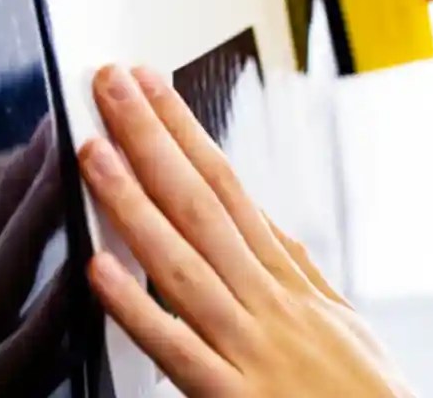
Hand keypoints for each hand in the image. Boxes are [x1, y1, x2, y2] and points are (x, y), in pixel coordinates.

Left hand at [79, 65, 413, 396]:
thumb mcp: (339, 320)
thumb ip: (296, 270)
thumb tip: (264, 220)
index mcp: (287, 281)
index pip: (228, 188)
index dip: (186, 133)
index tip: (151, 86)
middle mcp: (268, 302)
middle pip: (202, 206)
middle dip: (153, 139)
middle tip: (112, 82)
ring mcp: (251, 348)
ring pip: (184, 264)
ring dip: (134, 204)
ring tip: (94, 151)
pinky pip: (178, 352)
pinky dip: (139, 312)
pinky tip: (99, 274)